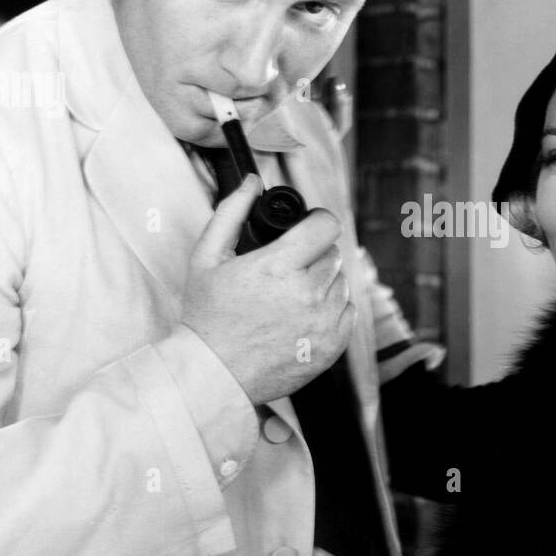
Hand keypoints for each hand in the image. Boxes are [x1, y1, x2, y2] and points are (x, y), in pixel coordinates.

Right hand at [181, 176, 355, 405]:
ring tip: (291, 296)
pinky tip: (303, 316)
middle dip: (313, 255)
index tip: (307, 229)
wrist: (213, 373)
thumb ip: (231, 212)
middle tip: (287, 270)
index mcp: (278, 266)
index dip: (317, 222)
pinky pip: (349, 313)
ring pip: (342, 283)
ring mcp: (322, 323)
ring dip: (323, 283)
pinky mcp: (331, 347)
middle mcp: (306, 293)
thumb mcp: (207, 257)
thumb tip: (253, 182)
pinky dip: (332, 310)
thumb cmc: (207, 315)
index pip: (326, 226)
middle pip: (333, 254)